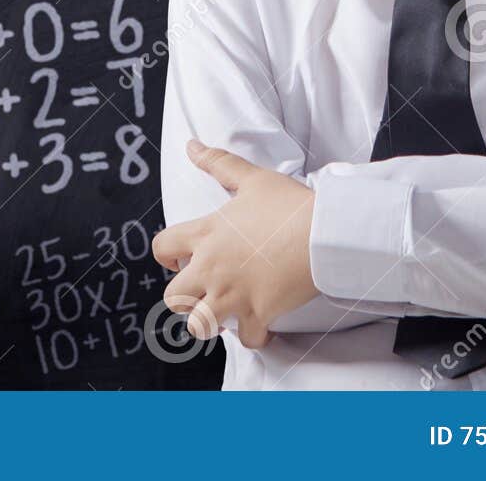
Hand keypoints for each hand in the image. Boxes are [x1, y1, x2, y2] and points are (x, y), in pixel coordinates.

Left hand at [151, 138, 318, 348]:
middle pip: (172, 298)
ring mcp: (232, 294)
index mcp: (205, 234)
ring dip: (209, 323)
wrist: (323, 234)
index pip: (161, 248)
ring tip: (224, 315)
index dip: (165, 257)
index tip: (177, 262)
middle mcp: (211, 268)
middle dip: (183, 300)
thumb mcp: (252, 178)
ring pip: (199, 326)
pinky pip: (246, 339)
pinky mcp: (258, 313)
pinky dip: (253, 336)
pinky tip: (261, 325)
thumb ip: (218, 163)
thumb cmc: (289, 205)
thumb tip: (191, 145)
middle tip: (202, 293)